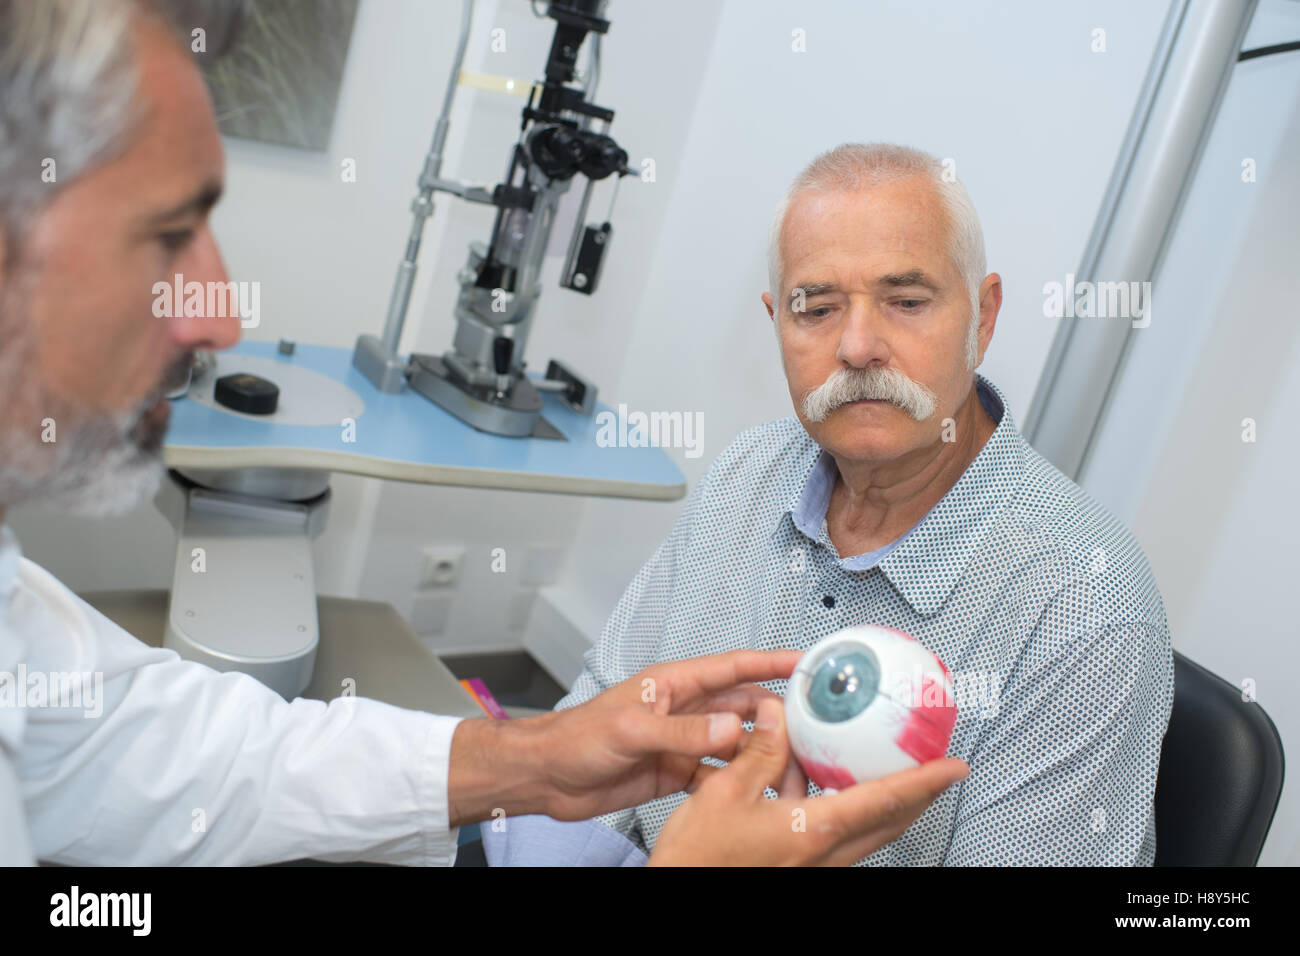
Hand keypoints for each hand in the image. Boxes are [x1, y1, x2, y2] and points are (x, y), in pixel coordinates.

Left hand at [447, 649, 801, 826]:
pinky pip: (719, 774)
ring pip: (736, 742)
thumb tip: (731, 731)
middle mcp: (684, 709)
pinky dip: (739, 780)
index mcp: (674, 684)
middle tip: (813, 726)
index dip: (772, 662)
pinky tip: (757, 789)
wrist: (548, 776)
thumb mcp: (631, 730)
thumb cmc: (576, 738)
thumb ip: (682, 732)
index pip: (733, 667)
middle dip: (777, 713)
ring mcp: (683, 741)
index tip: (807, 661)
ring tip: (794, 762)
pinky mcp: (677, 771)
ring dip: (762, 751)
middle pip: (744, 706)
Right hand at [647, 696, 968, 865]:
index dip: (924, 781)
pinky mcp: (800, 869)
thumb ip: (760, 752)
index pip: (884, 800)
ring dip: (881, 802)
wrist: (678, 894)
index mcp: (812, 831)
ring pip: (866, 831)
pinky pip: (836, 836)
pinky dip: (842, 809)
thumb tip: (781, 716)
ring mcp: (814, 867)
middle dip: (918, 794)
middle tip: (934, 766)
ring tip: (876, 765)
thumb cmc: (696, 860)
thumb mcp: (724, 792)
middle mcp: (824, 855)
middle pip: (889, 822)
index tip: (954, 766)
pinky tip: (812, 784)